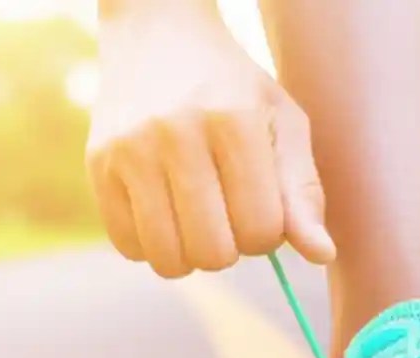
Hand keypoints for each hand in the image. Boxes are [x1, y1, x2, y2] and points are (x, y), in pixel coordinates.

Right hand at [86, 6, 333, 277]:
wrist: (158, 36)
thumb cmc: (233, 88)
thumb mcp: (282, 123)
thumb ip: (303, 192)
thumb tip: (321, 255)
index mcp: (234, 120)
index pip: (261, 230)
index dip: (269, 234)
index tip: (261, 207)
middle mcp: (176, 132)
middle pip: (214, 252)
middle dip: (231, 248)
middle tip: (228, 214)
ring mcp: (130, 150)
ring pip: (168, 259)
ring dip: (191, 254)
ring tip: (198, 220)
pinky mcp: (98, 165)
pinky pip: (129, 247)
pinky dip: (153, 246)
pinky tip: (165, 213)